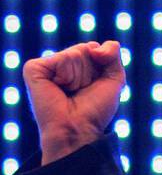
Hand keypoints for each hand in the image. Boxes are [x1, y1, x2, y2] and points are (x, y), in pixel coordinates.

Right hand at [22, 40, 125, 163]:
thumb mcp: (114, 82)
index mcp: (77, 68)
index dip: (101, 67)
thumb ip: (113, 55)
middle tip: (81, 92)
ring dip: (79, 76)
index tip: (94, 88)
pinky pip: (60, 58)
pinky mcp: (34, 69)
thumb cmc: (95, 112)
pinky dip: (66, 74)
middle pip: (85, 49)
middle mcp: (61, 66)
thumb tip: (97, 44)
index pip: (94, 50)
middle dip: (90, 72)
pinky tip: (59, 88)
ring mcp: (46, 67)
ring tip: (70, 92)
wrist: (78, 130)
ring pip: (74, 53)